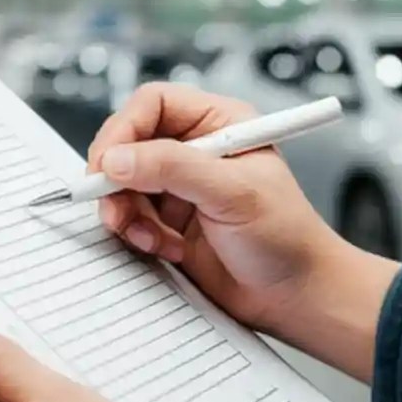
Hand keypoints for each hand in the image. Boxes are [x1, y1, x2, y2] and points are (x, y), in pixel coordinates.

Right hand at [87, 83, 398, 381]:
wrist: (294, 297)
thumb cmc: (287, 238)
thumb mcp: (233, 193)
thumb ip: (172, 168)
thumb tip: (117, 159)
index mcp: (218, 124)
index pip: (152, 105)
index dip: (124, 129)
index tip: (107, 164)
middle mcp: (194, 149)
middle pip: (127, 143)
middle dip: (116, 178)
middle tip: (113, 206)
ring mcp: (177, 185)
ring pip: (121, 182)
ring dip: (126, 212)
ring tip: (150, 236)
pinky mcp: (166, 219)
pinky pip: (127, 215)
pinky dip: (136, 233)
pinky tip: (166, 248)